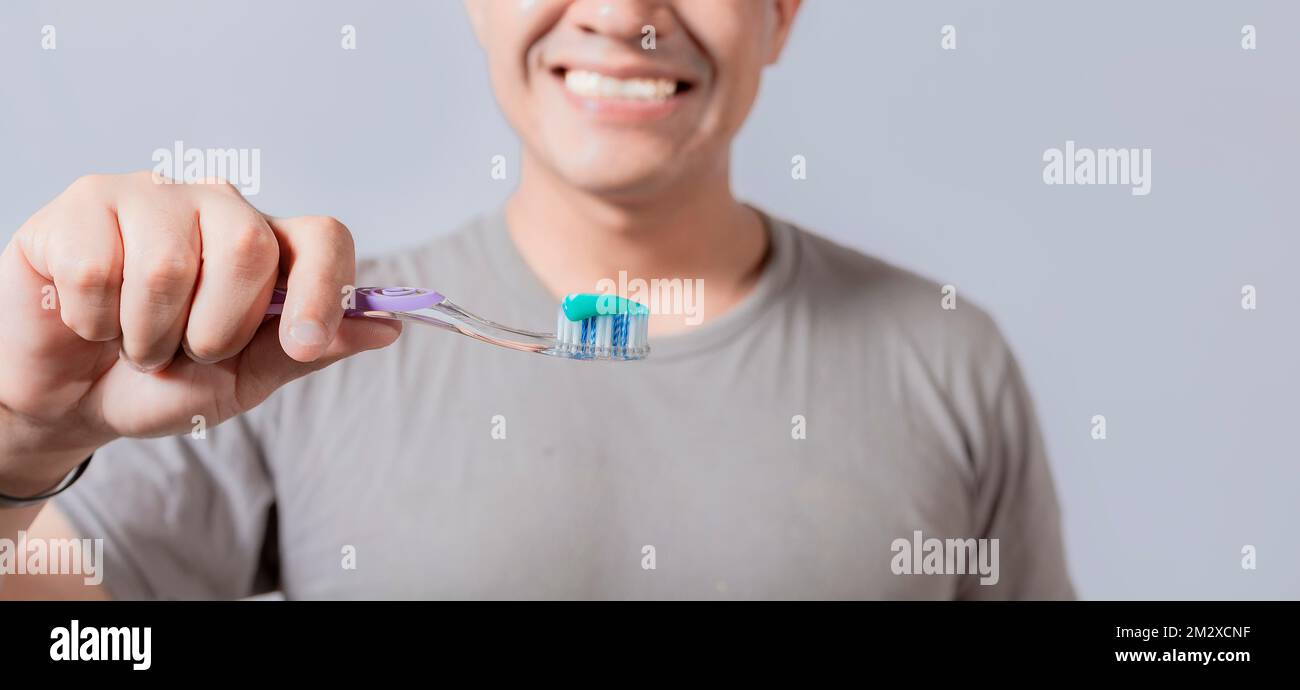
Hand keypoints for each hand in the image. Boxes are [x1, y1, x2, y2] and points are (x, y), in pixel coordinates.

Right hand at [0, 172, 400, 491]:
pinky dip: (94, 320)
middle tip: (185, 349)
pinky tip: (89, 316)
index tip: (305, 344)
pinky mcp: (85, 201)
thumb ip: (306, 349)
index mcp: (270, 246)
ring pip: (168, 266)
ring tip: (133, 338)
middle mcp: (218, 206)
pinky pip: (98, 269)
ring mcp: (152, 195)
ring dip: (147, 334)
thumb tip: (387, 326)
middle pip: (250, 248)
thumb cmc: (161, 382)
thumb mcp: (244, 379)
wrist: (70, 399)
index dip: (322, 290)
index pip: (324, 237)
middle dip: (214, 330)